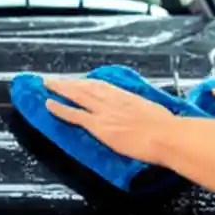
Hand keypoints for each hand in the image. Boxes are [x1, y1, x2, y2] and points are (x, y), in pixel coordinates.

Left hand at [42, 78, 180, 164]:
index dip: (87, 83)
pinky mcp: (99, 125)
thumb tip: (144, 114)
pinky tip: (49, 104)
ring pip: (77, 95)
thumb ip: (143, 111)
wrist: (166, 136)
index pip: (102, 86)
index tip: (78, 80)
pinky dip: (60, 108)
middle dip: (69, 82)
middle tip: (54, 79)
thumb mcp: (155, 112)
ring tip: (47, 85)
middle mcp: (113, 100)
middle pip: (86, 87)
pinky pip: (74, 115)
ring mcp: (104, 112)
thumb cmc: (167, 127)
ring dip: (60, 89)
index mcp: (127, 96)